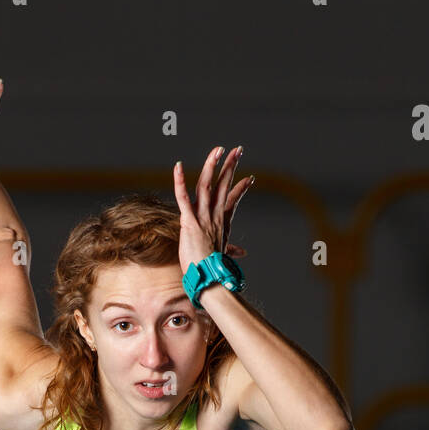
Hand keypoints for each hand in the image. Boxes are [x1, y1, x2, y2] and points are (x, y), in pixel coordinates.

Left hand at [172, 146, 252, 274]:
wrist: (209, 280)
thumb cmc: (213, 271)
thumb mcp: (222, 256)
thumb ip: (230, 250)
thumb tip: (241, 253)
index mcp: (221, 224)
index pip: (233, 200)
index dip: (241, 188)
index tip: (250, 178)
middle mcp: (214, 217)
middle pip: (223, 185)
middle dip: (231, 166)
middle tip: (238, 150)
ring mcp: (203, 218)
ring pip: (207, 185)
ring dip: (212, 165)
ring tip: (218, 150)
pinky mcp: (189, 222)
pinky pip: (183, 197)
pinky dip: (180, 181)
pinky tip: (178, 166)